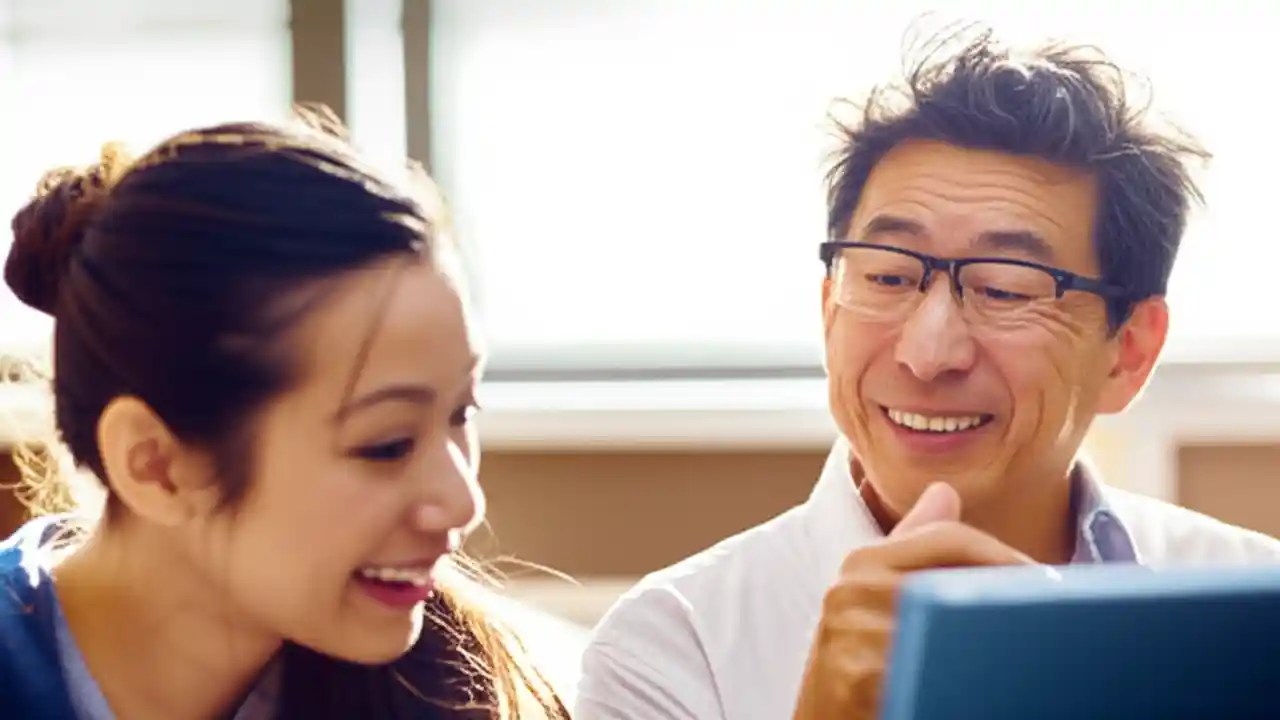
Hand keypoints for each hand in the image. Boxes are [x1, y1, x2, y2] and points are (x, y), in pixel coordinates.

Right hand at [791, 482, 1034, 719]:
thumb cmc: (857, 671)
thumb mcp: (876, 603)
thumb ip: (914, 547)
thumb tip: (944, 492)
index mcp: (862, 563)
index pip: (951, 540)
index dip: (1008, 560)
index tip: (1054, 586)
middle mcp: (852, 590)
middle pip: (959, 579)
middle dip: (1012, 600)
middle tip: (1064, 620)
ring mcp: (853, 634)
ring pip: (955, 627)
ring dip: (1001, 643)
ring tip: (1036, 655)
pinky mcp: (858, 680)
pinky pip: (931, 674)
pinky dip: (967, 682)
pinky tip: (986, 688)